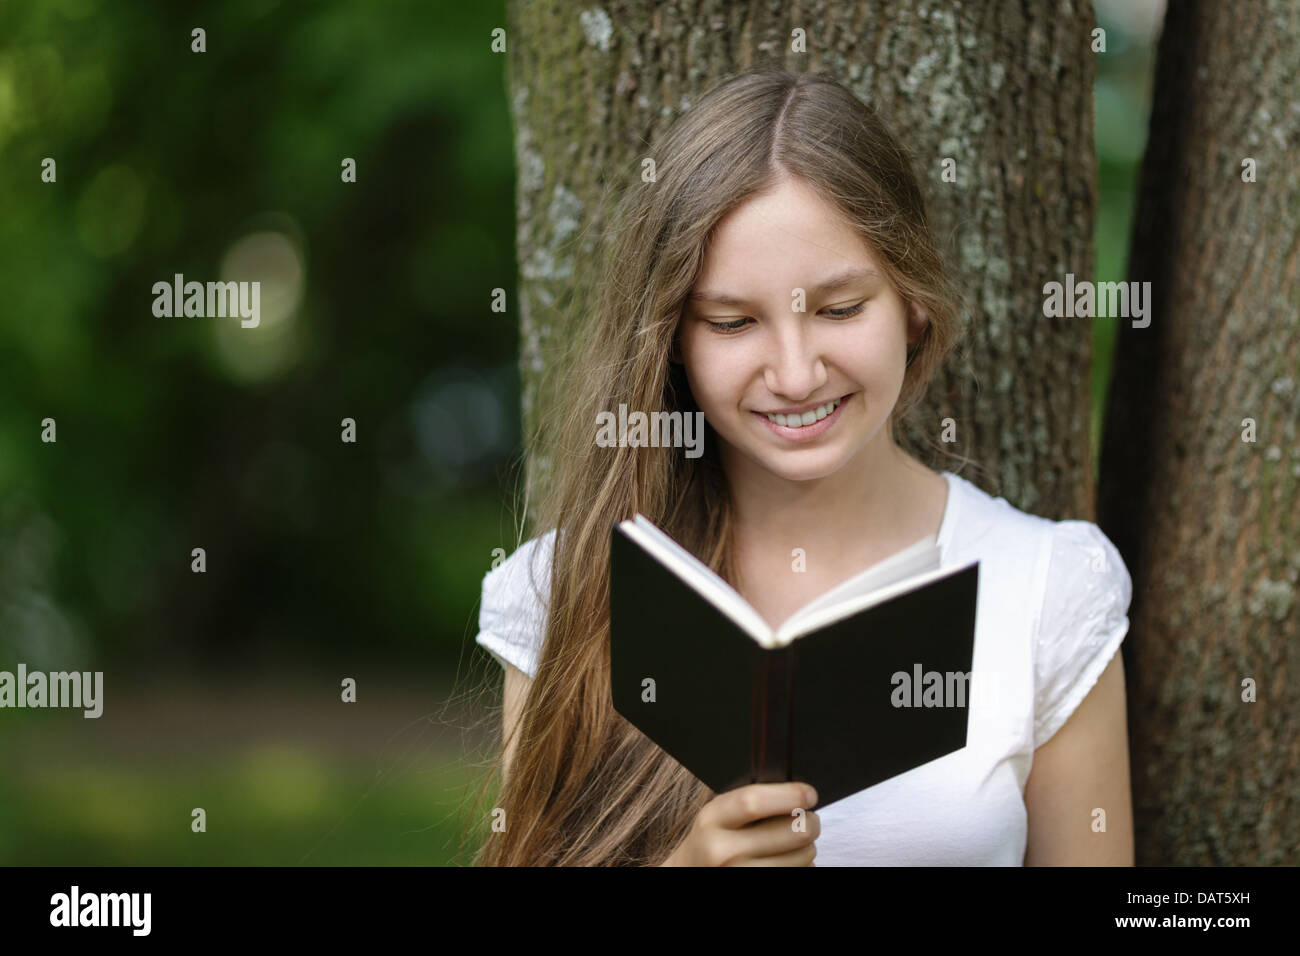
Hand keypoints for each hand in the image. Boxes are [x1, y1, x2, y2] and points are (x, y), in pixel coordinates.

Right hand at [660, 781, 819, 865]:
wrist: (691, 871)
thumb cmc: (714, 838)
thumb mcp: (719, 813)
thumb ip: (750, 801)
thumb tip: (798, 794)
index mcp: (714, 819)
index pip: (754, 802)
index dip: (789, 795)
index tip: (809, 794)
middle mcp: (723, 851)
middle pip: (791, 832)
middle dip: (810, 822)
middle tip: (809, 819)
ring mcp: (739, 874)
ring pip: (802, 857)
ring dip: (807, 848)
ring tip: (793, 843)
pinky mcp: (753, 890)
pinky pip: (799, 873)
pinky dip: (802, 866)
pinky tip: (787, 860)